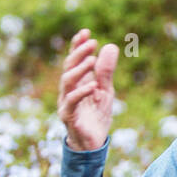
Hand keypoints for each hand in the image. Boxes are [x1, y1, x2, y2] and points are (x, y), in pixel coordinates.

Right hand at [58, 28, 118, 150]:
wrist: (92, 144)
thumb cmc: (96, 116)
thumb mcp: (105, 91)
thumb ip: (105, 71)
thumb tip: (110, 46)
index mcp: (77, 82)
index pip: (74, 60)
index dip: (78, 46)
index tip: (86, 32)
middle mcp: (68, 90)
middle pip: (69, 67)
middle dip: (79, 53)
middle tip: (92, 42)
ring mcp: (66, 102)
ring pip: (67, 81)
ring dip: (79, 69)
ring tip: (92, 59)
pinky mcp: (68, 117)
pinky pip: (72, 102)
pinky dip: (81, 92)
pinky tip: (93, 85)